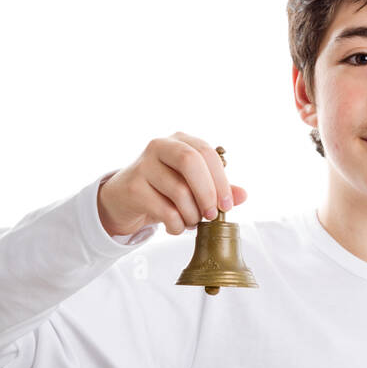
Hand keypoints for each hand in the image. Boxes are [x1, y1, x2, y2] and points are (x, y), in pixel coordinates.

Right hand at [97, 131, 247, 237]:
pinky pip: (165, 210)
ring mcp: (144, 165)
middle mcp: (159, 146)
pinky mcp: (133, 187)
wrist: (123, 199)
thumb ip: (217, 188)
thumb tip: (242, 195)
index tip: (227, 205)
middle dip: (207, 193)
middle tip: (212, 215)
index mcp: (179, 141)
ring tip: (191, 222)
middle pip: (190, 162)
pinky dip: (176, 224)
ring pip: (179, 191)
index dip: (221, 180)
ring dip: (191, 214)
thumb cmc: (163, 189)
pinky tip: (175, 226)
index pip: (207, 152)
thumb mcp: (192, 186)